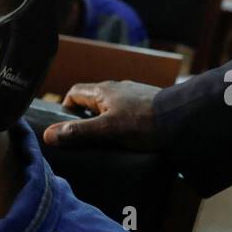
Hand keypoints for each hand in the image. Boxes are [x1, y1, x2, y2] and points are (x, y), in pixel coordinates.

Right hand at [42, 81, 162, 149]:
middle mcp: (118, 88)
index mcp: (104, 90)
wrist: (184, 118)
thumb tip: (48, 135)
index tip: (67, 129)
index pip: (74, 93)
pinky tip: (129, 138)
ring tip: (108, 142)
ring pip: (111, 107)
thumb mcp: (106, 130)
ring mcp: (135, 95)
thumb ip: (77, 132)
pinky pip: (128, 112)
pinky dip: (123, 124)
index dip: (66, 109)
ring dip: (105, 122)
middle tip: (86, 140)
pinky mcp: (149, 104)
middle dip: (85, 119)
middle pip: (92, 101)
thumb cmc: (144, 122)